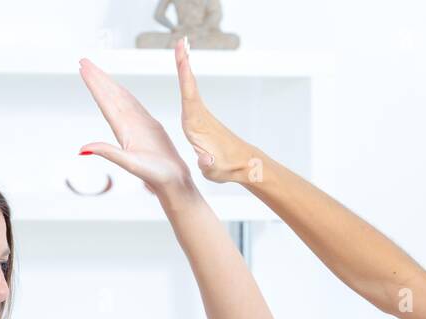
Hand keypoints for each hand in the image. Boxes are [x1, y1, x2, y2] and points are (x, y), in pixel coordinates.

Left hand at [77, 55, 193, 197]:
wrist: (174, 185)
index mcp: (123, 131)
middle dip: (97, 79)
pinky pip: (135, 106)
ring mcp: (138, 127)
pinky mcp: (150, 129)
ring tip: (97, 71)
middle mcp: (127, 127)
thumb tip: (83, 149)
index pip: (104, 101)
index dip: (94, 83)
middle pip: (109, 97)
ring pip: (121, 99)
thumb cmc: (157, 177)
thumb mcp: (131, 164)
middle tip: (84, 61)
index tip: (83, 67)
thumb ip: (108, 153)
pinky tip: (122, 91)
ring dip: (109, 85)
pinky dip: (126, 95)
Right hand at [173, 37, 260, 184]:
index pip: (189, 96)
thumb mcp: (214, 172)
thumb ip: (207, 165)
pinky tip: (186, 68)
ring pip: (190, 85)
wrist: (244, 164)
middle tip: (181, 40)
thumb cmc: (228, 168)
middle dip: (184, 63)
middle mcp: (198, 115)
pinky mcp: (201, 117)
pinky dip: (187, 78)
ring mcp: (200, 115)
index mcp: (197, 125)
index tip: (184, 57)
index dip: (185, 76)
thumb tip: (205, 160)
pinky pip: (191, 92)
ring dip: (185, 65)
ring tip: (182, 46)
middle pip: (189, 84)